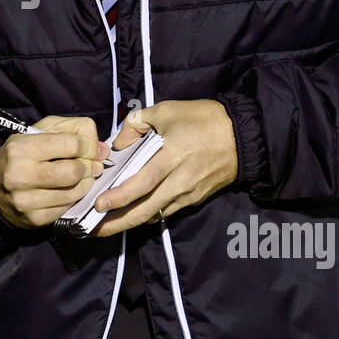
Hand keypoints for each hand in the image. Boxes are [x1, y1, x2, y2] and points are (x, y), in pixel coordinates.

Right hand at [0, 115, 109, 228]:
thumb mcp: (41, 131)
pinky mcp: (34, 218)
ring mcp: (25, 200)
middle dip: (89, 167)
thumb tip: (101, 148)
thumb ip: (73, 130)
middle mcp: (20, 175)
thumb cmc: (23, 154)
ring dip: (85, 184)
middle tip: (92, 165)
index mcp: (21, 148)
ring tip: (82, 177)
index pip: (70, 145)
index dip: (89, 147)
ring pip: (73, 192)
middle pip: (73, 172)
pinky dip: (73, 198)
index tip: (94, 149)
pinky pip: (67, 208)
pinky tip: (68, 191)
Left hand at [93, 100, 237, 236]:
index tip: (99, 205)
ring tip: (109, 226)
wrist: (241, 135)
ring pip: (156, 214)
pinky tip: (135, 214)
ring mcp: (189, 193)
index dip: (120, 197)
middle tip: (96, 229)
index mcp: (171, 157)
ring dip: (132, 222)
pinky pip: (168, 210)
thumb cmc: (203, 119)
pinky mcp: (196, 198)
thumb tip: (118, 144)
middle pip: (146, 209)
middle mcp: (180, 181)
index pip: (142, 183)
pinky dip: (150, 214)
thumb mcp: (167, 110)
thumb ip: (137, 124)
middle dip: (119, 223)